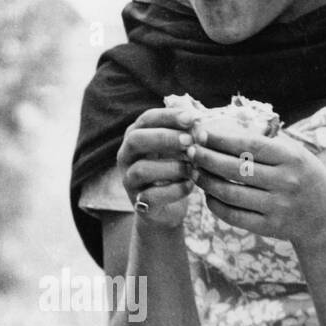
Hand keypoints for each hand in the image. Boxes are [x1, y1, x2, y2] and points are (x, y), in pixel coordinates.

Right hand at [117, 107, 197, 229]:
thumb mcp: (177, 150)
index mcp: (135, 137)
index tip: (191, 118)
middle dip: (164, 138)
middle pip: (135, 140)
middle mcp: (126, 157)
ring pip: (142, 169)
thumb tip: (198, 126)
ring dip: (172, 167)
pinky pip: (152, 196)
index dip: (167, 116)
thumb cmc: (173, 171)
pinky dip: (175, 190)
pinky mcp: (138, 202)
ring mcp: (129, 180)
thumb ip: (185, 137)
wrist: (166, 209)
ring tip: (192, 168)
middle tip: (189, 141)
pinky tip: (190, 186)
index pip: (146, 119)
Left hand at [186, 121, 325, 244]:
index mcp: (292, 159)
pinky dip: (215, 204)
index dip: (220, 139)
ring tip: (194, 171)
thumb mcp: (294, 154)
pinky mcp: (270, 227)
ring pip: (230, 193)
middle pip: (235, 169)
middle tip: (189, 150)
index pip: (249, 146)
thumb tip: (221, 127)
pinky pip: (233, 215)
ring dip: (206, 181)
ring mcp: (278, 207)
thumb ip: (264, 142)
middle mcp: (286, 182)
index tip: (199, 133)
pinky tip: (208, 194)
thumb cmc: (303, 177)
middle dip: (206, 158)